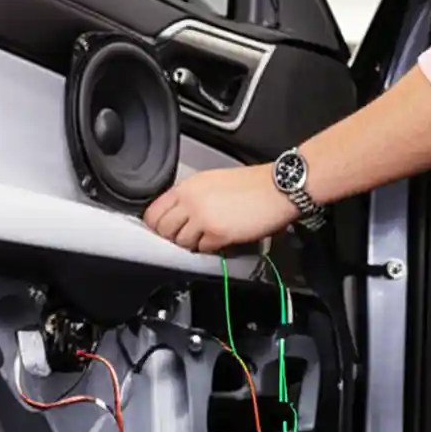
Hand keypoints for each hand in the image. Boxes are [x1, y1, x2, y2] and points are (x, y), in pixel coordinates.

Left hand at [144, 165, 297, 252]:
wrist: (277, 188)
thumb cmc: (251, 185)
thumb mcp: (212, 182)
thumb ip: (190, 197)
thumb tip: (177, 215)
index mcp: (187, 187)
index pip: (154, 212)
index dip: (157, 225)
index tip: (164, 231)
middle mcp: (191, 201)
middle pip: (164, 230)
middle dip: (174, 237)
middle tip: (187, 237)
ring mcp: (203, 218)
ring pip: (181, 243)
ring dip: (193, 244)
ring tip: (208, 237)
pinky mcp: (218, 234)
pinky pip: (202, 249)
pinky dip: (211, 248)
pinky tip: (221, 239)